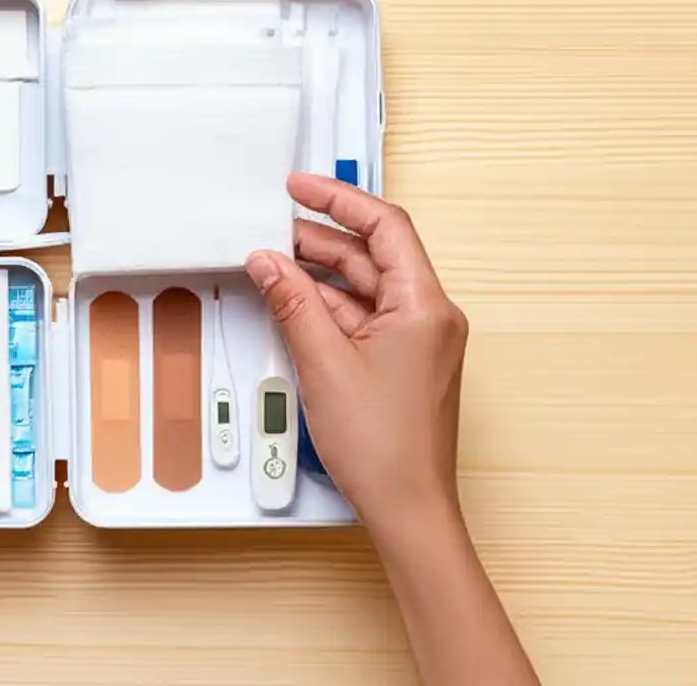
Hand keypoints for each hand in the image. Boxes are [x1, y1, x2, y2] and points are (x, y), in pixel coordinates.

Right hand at [245, 174, 468, 529]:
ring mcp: (417, 341)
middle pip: (372, 256)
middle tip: (270, 231)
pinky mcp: (402, 364)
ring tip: (272, 265)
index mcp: (424, 305)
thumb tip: (267, 260)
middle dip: (321, 240)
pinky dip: (327, 309)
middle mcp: (429, 316)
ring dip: (319, 277)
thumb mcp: (323, 362)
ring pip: (364, 289)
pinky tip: (292, 304)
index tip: (299, 187)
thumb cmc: (383, 446)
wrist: (407, 508)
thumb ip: (292, 303)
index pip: (385, 227)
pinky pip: (363, 319)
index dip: (339, 201)